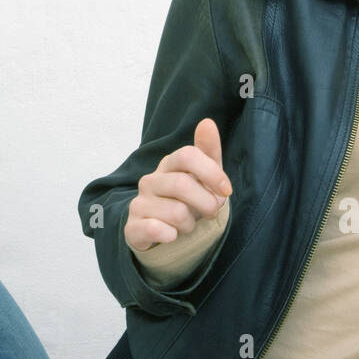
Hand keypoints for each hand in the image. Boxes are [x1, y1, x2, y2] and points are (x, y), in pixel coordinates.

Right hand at [125, 118, 232, 252]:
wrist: (162, 232)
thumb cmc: (187, 200)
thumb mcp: (203, 176)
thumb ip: (208, 150)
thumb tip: (207, 122)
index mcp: (168, 164)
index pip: (188, 155)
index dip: (211, 172)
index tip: (226, 190)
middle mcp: (150, 180)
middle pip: (182, 184)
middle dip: (206, 203)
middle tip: (211, 212)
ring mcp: (139, 203)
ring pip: (175, 212)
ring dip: (190, 224)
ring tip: (187, 224)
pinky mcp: (132, 227)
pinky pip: (156, 230)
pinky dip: (171, 235)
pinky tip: (171, 235)